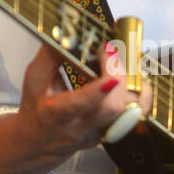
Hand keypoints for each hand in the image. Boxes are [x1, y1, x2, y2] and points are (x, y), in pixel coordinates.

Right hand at [0, 40, 153, 173]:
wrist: (38, 142)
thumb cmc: (36, 108)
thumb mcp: (33, 80)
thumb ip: (50, 56)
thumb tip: (66, 31)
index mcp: (56, 114)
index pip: (78, 105)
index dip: (97, 91)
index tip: (110, 75)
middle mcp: (80, 127)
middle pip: (111, 108)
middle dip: (120, 76)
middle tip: (114, 51)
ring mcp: (99, 133)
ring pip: (130, 114)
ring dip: (136, 84)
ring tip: (129, 61)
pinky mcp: (112, 134)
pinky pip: (135, 115)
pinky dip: (140, 94)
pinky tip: (135, 77)